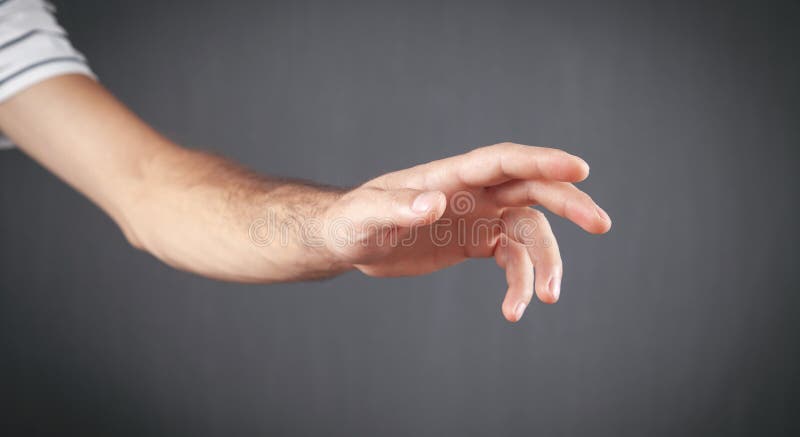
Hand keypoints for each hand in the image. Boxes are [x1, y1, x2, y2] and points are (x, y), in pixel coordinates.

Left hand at [322, 142, 611, 321]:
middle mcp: (473, 192)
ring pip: (529, 231)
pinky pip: (511, 259)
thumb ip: (398, 208)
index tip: (579, 170)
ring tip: (546, 299)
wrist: (350, 241)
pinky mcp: (476, 242)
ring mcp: (478, 216)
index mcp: (451, 175)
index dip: (541, 162)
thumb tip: (434, 204)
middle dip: (567, 204)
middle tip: (601, 224)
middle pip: (531, 189)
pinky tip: (514, 310)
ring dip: (544, 264)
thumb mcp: (367, 215)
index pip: (504, 160)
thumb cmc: (353, 220)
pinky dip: (520, 282)